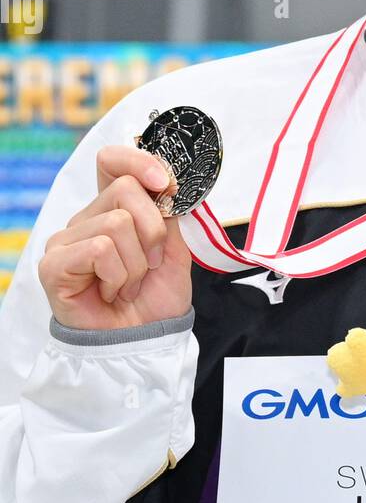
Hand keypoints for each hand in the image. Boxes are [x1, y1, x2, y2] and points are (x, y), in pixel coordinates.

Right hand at [38, 145, 192, 330]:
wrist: (145, 342)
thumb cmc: (155, 299)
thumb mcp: (173, 248)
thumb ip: (166, 212)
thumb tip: (165, 181)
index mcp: (112, 210)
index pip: (112, 161)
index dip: (139, 161)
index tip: (166, 184)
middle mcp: (85, 219)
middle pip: (126, 189)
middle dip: (153, 232)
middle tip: (150, 266)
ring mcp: (66, 240)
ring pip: (117, 222)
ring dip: (137, 264)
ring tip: (129, 286)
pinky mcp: (54, 264)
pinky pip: (100, 249)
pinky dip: (118, 276)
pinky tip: (111, 293)